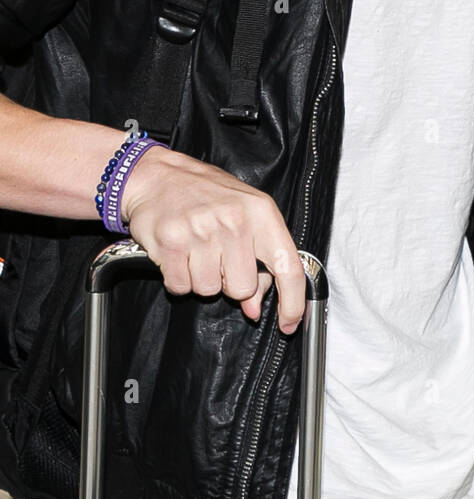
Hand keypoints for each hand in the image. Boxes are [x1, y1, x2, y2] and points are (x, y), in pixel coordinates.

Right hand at [122, 144, 306, 332]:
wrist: (157, 176)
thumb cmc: (205, 194)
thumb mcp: (244, 215)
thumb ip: (257, 259)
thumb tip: (255, 307)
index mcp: (261, 212)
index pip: (287, 266)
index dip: (292, 302)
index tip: (289, 323)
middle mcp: (234, 220)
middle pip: (242, 288)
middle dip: (228, 282)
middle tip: (217, 257)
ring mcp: (201, 230)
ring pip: (208, 290)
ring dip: (200, 278)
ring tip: (196, 250)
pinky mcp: (171, 242)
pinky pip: (180, 286)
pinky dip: (177, 278)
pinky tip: (178, 254)